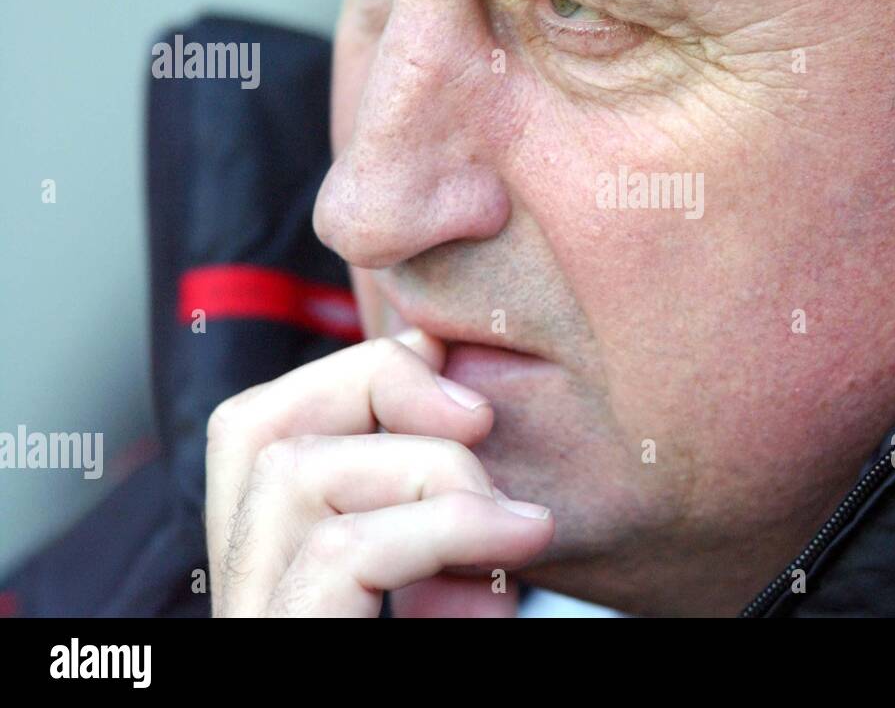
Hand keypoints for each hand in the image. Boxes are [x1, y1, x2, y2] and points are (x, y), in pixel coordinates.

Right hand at [204, 329, 553, 615]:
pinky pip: (342, 553)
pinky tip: (509, 568)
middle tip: (480, 416)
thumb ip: (439, 502)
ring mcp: (259, 622)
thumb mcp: (458, 573)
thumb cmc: (470, 655)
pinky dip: (444, 534)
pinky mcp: (290, 644)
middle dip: (374, 382)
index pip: (262, 424)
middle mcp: (247, 592)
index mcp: (275, 565)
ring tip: (516, 525)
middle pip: (251, 424)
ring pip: (291, 473)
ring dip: (431, 470)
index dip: (362, 370)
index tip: (460, 378)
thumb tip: (454, 382)